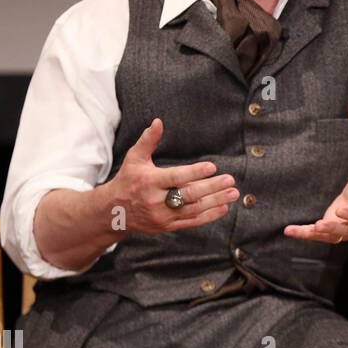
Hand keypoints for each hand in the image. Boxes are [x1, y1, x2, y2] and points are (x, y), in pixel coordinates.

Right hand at [106, 117, 237, 234]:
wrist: (114, 211)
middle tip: (230, 180)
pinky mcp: (167, 226)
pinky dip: (209, 216)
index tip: (212, 167)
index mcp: (148, 182)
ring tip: (233, 193)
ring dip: (216, 202)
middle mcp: (155, 201)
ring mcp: (162, 216)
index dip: (194, 173)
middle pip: (188, 194)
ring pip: (193, 209)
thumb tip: (158, 121)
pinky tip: (223, 207)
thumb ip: (148, 141)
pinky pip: (191, 222)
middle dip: (211, 188)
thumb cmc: (128, 180)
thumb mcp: (134, 158)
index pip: (175, 177)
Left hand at [284, 157, 347, 243]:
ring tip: (297, 231)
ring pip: (330, 236)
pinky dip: (303, 233)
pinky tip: (289, 230)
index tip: (340, 210)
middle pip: (346, 230)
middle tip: (318, 226)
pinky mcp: (331, 228)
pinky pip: (317, 234)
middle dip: (332, 229)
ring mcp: (344, 228)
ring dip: (314, 234)